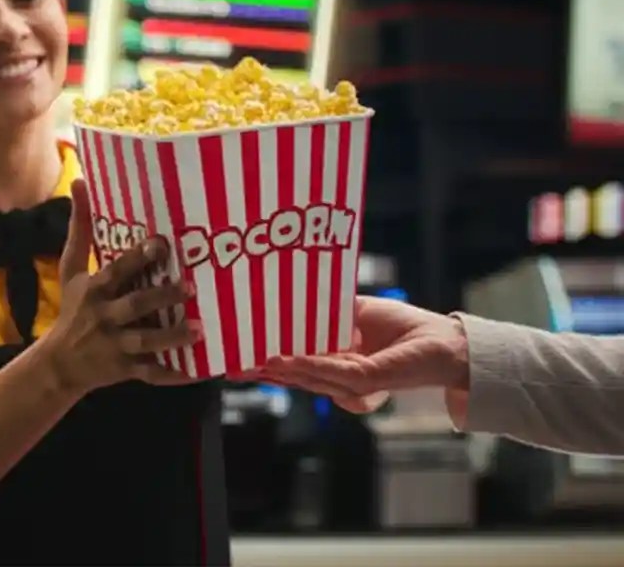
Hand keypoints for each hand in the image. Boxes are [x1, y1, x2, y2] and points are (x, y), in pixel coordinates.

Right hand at [38, 178, 202, 395]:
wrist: (58, 364)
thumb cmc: (72, 310)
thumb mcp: (70, 270)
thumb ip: (80, 229)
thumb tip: (80, 181)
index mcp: (94, 291)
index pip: (116, 271)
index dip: (137, 258)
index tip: (160, 244)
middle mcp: (105, 318)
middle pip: (135, 306)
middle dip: (161, 297)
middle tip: (191, 287)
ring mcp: (116, 347)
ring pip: (146, 343)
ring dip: (172, 337)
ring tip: (199, 330)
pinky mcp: (126, 370)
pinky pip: (152, 374)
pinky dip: (174, 374)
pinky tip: (198, 370)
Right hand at [236, 296, 469, 414]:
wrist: (448, 345)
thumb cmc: (406, 329)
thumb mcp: (356, 312)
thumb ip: (327, 313)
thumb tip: (292, 294)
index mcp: (335, 362)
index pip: (294, 363)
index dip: (265, 360)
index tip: (237, 354)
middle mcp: (340, 378)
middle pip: (294, 376)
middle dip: (261, 371)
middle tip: (229, 364)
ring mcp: (353, 383)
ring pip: (308, 377)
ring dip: (279, 368)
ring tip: (251, 359)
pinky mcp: (369, 380)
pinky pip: (333, 373)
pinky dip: (310, 365)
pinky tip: (287, 358)